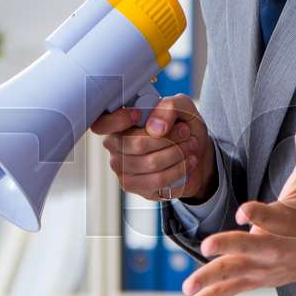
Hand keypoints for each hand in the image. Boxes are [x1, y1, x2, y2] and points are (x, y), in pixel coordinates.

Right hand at [91, 94, 212, 202]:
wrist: (193, 153)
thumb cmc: (180, 127)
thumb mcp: (181, 108)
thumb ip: (169, 108)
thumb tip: (156, 128)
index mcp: (118, 123)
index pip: (101, 123)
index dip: (119, 120)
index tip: (139, 115)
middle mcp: (114, 146)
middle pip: (138, 144)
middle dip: (170, 138)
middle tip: (186, 132)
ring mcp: (121, 168)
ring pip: (151, 163)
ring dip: (178, 154)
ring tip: (191, 146)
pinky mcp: (134, 186)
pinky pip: (158, 180)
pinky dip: (179, 169)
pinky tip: (188, 162)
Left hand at [178, 111, 295, 295]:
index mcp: (286, 222)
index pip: (272, 216)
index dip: (258, 213)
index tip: (242, 211)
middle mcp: (274, 248)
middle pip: (250, 249)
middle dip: (228, 247)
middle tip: (206, 246)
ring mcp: (263, 268)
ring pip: (235, 275)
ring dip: (210, 281)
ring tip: (186, 287)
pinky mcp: (253, 280)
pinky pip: (228, 292)